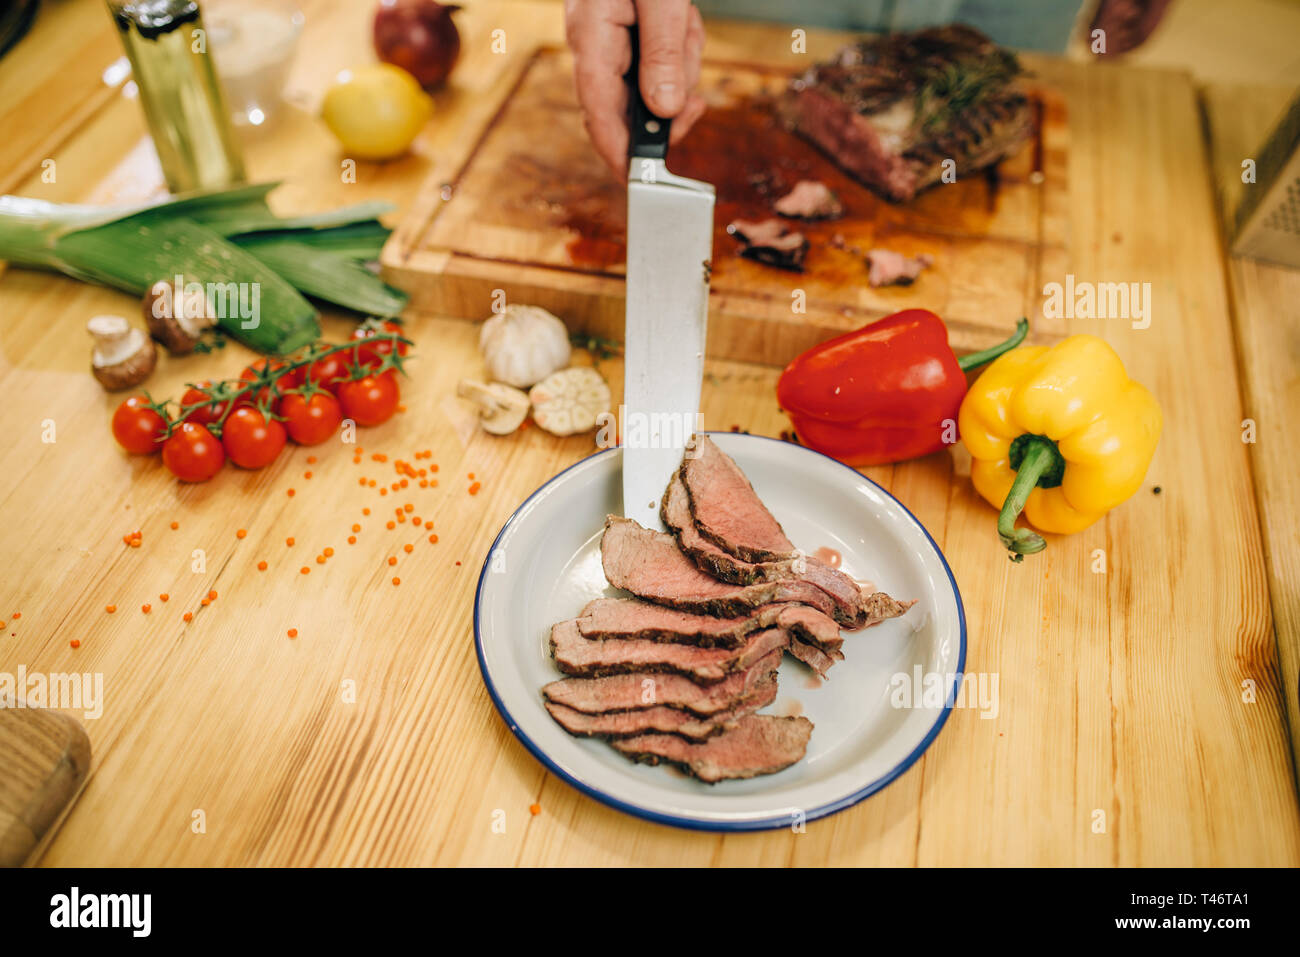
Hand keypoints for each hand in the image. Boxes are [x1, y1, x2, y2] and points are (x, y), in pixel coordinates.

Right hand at [565, 0, 706, 173]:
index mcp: (591, 35)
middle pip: (629, 106)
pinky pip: (657, 61)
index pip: (598, 113)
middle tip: (694, 90)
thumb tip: (665, 110)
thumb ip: (663, 53)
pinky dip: (679, 47)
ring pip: (652, 84)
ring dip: (681, 62)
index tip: (638, 181)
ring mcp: (607, 40)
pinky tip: (681, 20)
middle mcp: (593, 43)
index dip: (618, 153)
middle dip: (671, 98)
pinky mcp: (624, 34)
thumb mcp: (662, 0)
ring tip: (684, 24)